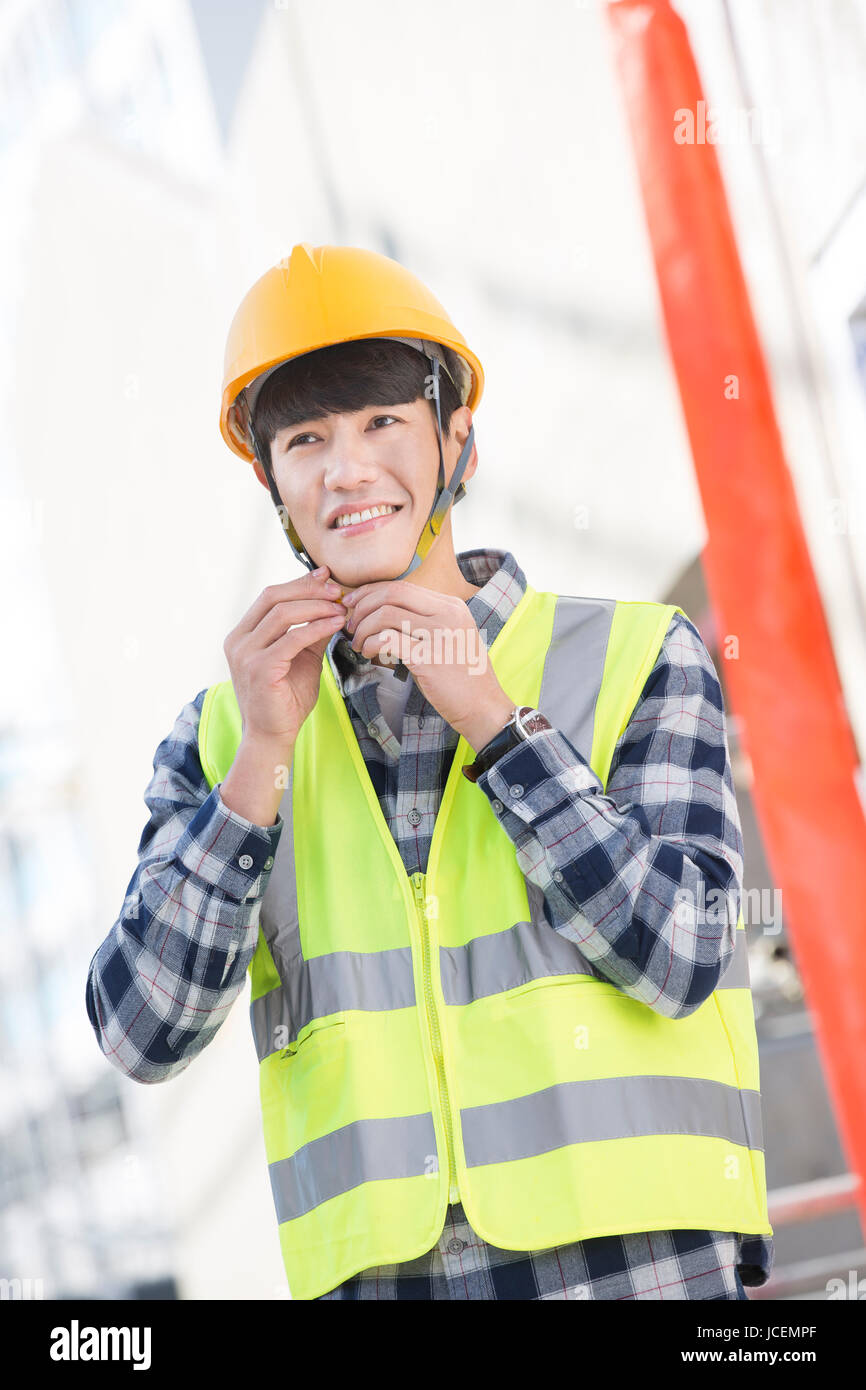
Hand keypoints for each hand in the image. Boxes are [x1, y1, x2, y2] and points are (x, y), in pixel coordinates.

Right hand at [223, 566, 346, 750]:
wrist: (273, 735)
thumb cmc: (286, 699)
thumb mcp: (301, 657)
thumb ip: (311, 631)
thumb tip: (333, 603)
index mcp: (242, 635)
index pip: (270, 596)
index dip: (298, 582)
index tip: (325, 576)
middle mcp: (238, 641)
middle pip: (273, 597)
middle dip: (307, 589)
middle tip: (337, 590)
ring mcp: (245, 654)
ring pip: (282, 614)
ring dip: (316, 607)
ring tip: (341, 608)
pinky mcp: (260, 669)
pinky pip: (292, 639)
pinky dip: (317, 627)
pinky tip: (335, 624)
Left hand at [342, 580, 514, 750]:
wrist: (483, 707)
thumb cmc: (462, 677)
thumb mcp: (451, 637)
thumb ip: (425, 621)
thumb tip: (384, 613)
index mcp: (451, 606)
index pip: (403, 586)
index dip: (372, 592)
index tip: (355, 604)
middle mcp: (447, 614)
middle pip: (392, 593)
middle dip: (363, 606)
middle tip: (351, 624)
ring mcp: (439, 635)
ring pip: (385, 615)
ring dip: (364, 629)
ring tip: (360, 645)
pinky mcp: (428, 658)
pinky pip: (387, 640)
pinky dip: (371, 644)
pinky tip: (369, 654)